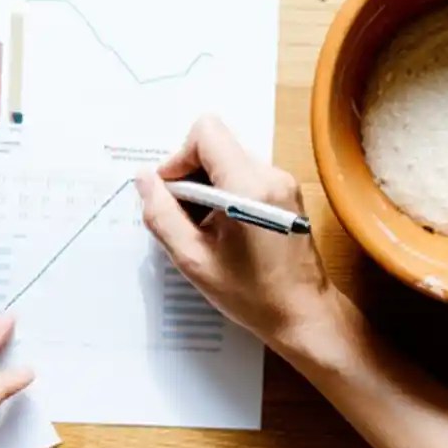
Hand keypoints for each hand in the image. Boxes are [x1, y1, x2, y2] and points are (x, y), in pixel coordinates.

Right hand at [135, 116, 337, 348]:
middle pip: (216, 145)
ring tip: (203, 229)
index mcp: (249, 187)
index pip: (206, 133)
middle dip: (190, 175)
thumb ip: (162, 215)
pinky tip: (222, 230)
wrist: (304, 314)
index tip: (172, 194)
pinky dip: (225, 193)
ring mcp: (282, 182)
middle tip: (183, 218)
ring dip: (206, 186)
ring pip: (228, 159)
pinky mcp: (286, 193)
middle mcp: (271, 175)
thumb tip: (144, 179)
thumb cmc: (253, 295)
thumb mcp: (194, 260)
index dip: (179, 158)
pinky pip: (245, 175)